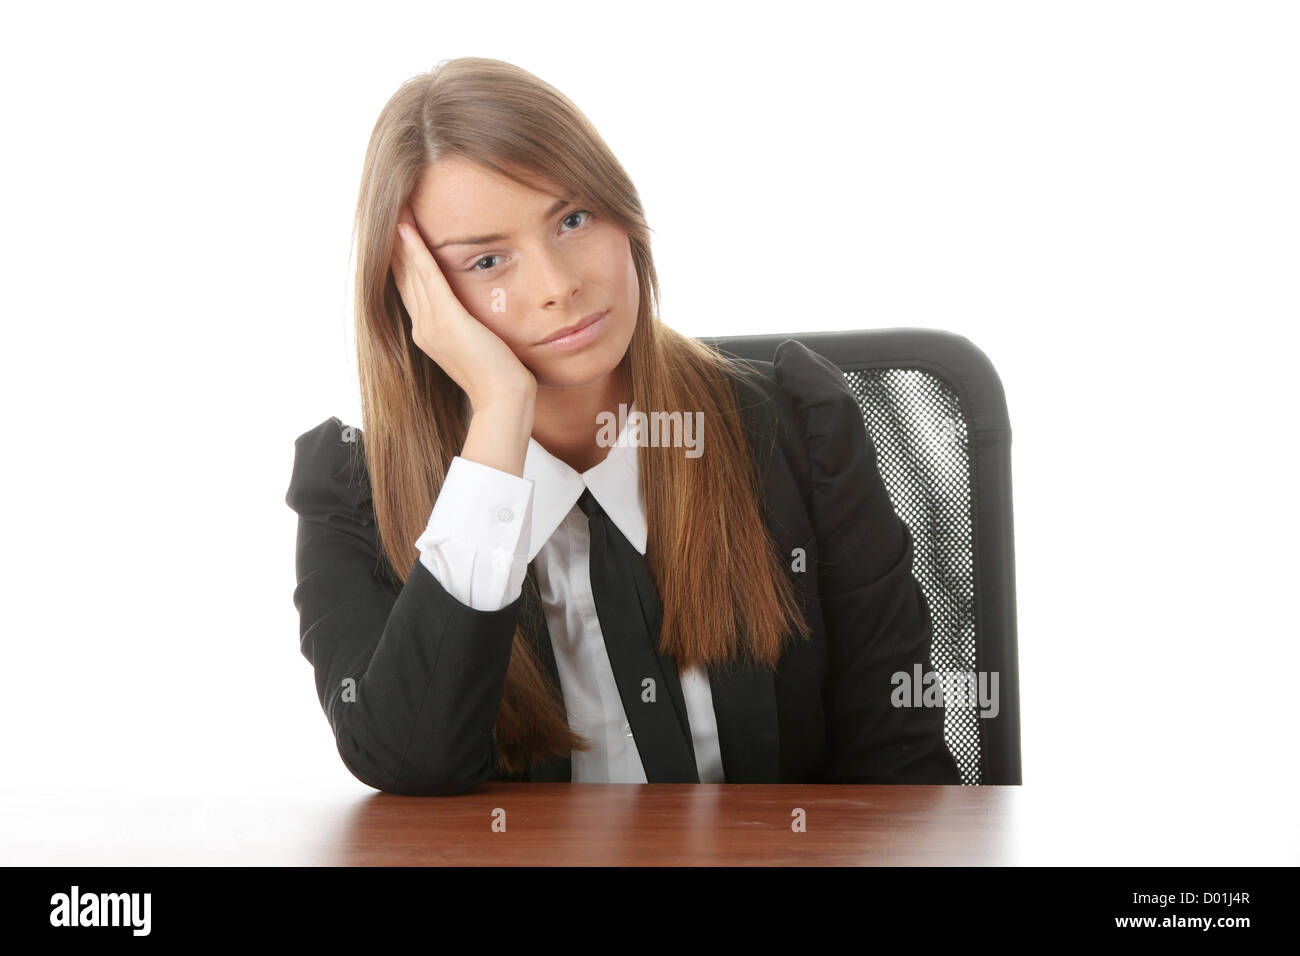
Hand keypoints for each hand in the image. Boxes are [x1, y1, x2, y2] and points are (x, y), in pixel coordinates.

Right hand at [391, 204, 536, 409]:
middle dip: (394, 245)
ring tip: (395, 210)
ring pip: (409, 272)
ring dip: (400, 240)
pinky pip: (426, 277)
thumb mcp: (478, 345)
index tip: (396, 234)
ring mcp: (431, 324)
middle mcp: (422, 327)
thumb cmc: (500, 376)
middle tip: (388, 212)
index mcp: (427, 333)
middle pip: (401, 277)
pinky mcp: (447, 320)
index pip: (409, 289)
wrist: (504, 399)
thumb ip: (468, 327)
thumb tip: (473, 315)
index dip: (401, 261)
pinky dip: (416, 252)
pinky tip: (408, 229)